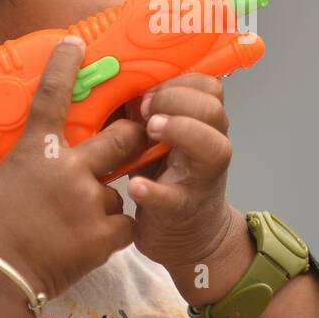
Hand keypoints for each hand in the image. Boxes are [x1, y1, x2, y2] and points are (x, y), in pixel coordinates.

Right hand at [0, 35, 152, 299]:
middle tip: (133, 138)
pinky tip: (92, 238)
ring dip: (107, 199)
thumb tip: (32, 133)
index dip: (66, 65)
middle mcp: (68, 169)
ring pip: (120, 187)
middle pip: (123, 136)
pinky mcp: (105, 234)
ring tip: (80, 219)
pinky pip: (125, 221)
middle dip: (133, 136)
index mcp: (36, 150)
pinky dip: (113, 229)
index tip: (77, 43)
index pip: (52, 95)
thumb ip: (22, 153)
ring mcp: (90, 201)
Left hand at [127, 73, 244, 271]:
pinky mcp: (182, 211)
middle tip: (143, 112)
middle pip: (213, 110)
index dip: (178, 82)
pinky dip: (154, 191)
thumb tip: (105, 81)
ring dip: (180, 131)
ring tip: (149, 131)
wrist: (187, 236)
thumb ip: (142, 113)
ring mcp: (200, 180)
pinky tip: (135, 185)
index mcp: (202, 124)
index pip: (208, 87)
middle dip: (176, 101)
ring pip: (214, 148)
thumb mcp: (157, 139)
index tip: (144, 90)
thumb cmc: (166, 177)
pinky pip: (175, 198)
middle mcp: (210, 147)